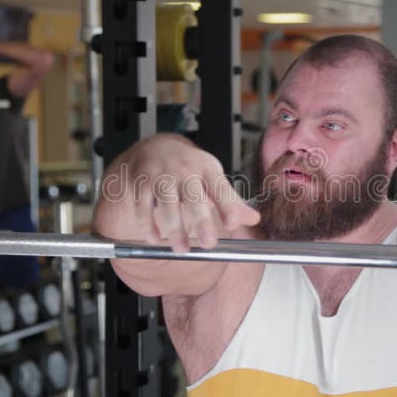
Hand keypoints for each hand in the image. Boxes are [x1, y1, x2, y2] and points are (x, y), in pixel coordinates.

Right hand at [97, 134, 259, 252]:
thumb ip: (231, 201)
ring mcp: (162, 175)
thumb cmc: (189, 167)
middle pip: (193, 196)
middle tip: (209, 243)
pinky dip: (148, 224)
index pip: (220, 187)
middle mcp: (184, 170)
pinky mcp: (142, 183)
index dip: (227, 205)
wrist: (156, 148)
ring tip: (182, 249)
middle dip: (201, 221)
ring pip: (167, 203)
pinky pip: (143, 206)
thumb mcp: (213, 178)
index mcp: (207, 168)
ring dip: (174, 229)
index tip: (233, 223)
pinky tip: (155, 238)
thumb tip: (254, 219)